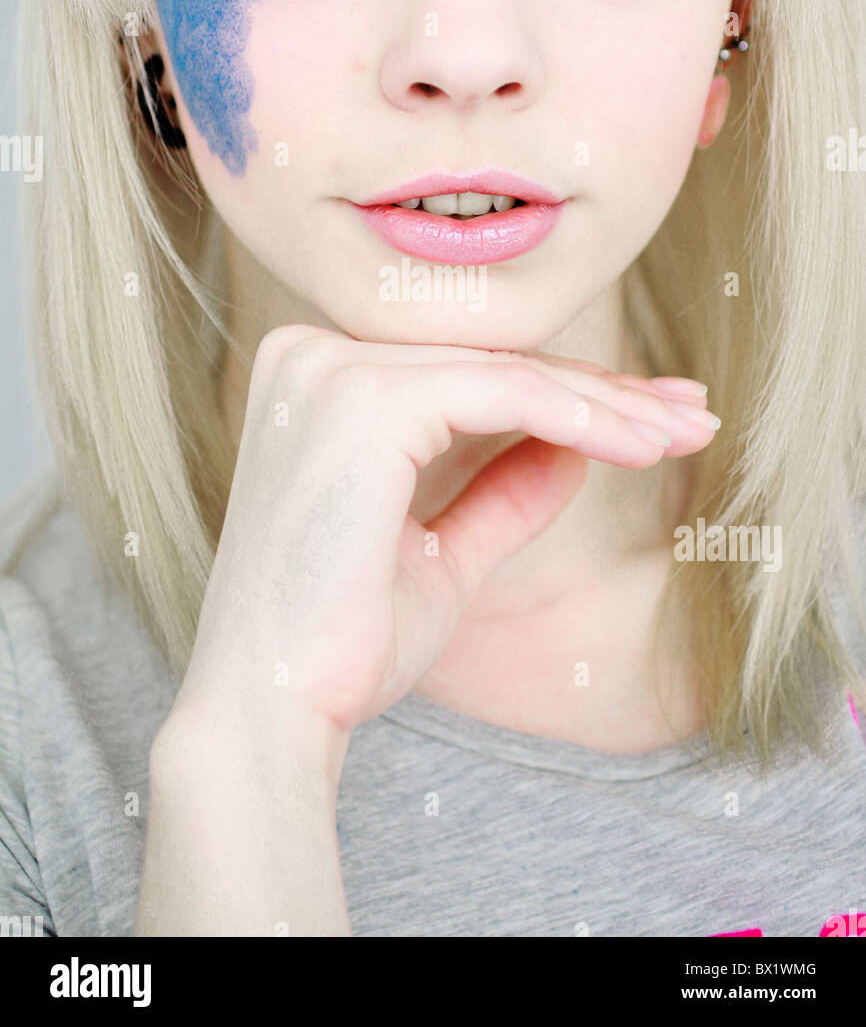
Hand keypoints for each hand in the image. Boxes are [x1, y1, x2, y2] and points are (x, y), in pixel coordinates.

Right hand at [170, 327, 718, 738]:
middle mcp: (313, 355)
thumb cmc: (341, 642)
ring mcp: (334, 370)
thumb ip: (499, 492)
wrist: (272, 710)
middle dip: (603, 392)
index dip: (566, 394)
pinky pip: (505, 393)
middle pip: (491, 363)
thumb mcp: (441, 553)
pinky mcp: (366, 399)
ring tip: (687, 433)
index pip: (465, 373)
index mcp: (316, 381)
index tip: (647, 420)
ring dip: (610, 406)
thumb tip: (572, 450)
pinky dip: (582, 418)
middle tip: (690, 416)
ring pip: (509, 371)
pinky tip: (642, 446)